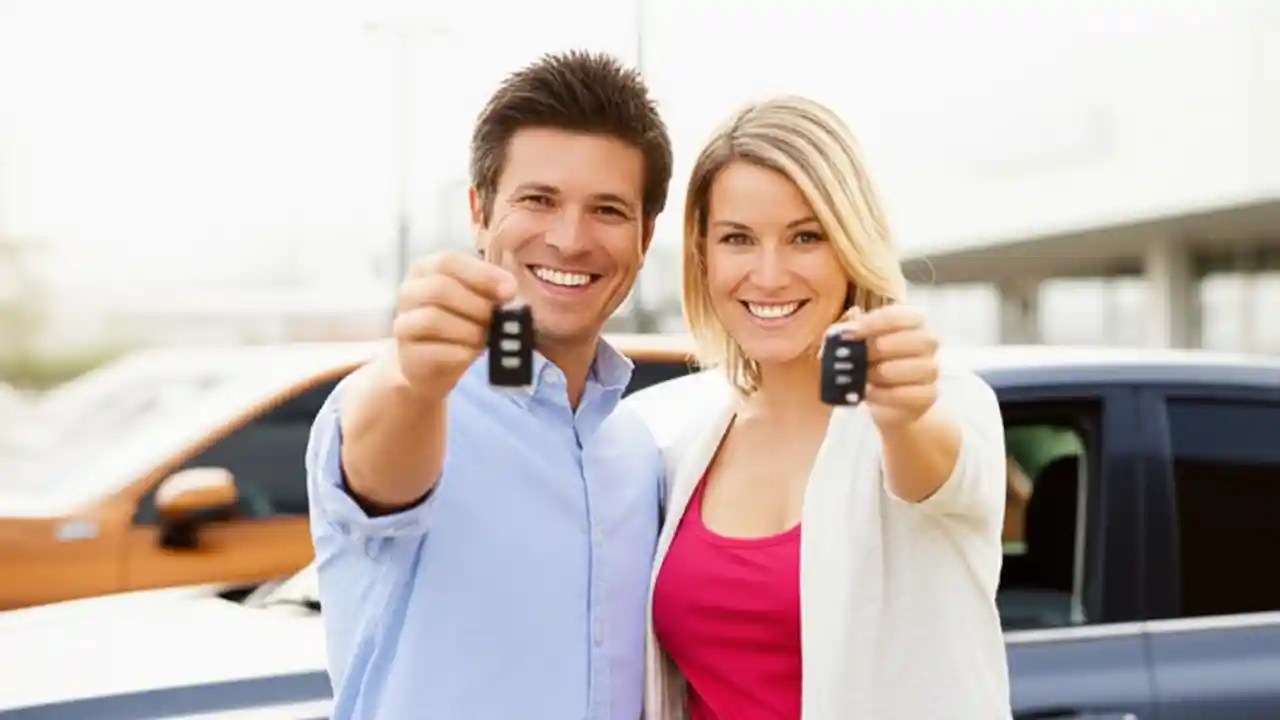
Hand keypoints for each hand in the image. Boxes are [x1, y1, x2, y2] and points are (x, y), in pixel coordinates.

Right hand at [391, 251, 517, 400]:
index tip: (510, 290)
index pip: (448, 262)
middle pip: (439, 288)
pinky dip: (462, 353)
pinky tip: (472, 354)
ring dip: (470, 331)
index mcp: (427, 270)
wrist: (436, 367)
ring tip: (485, 339)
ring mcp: (404, 324)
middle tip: (496, 319)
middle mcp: (409, 293)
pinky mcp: (408, 357)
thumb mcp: (478, 301)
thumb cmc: (461, 326)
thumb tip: (509, 290)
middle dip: (477, 305)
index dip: (482, 274)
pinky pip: (436, 351)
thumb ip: (490, 291)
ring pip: (434, 319)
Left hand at [834, 304, 939, 429]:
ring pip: (917, 368)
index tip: (848, 335)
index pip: (899, 316)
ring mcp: (931, 369)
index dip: (872, 324)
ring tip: (862, 377)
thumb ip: (850, 332)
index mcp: (912, 320)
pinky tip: (868, 393)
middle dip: (880, 349)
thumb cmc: (870, 360)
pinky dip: (886, 395)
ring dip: (884, 373)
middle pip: (915, 339)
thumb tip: (843, 330)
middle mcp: (928, 341)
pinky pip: (912, 394)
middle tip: (856, 358)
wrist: (882, 396)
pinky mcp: (928, 395)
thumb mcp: (857, 341)